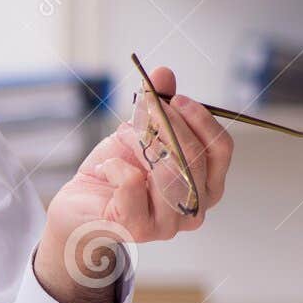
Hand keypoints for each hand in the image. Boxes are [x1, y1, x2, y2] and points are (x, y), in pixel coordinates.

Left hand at [33, 65, 234, 302]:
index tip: (175, 98)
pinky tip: (109, 165)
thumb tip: (163, 74)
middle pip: (196, 160)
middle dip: (170, 126)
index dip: (201, 120)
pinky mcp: (137, 229)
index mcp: (207, 183)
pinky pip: (134, 189)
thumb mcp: (138, 132)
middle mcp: (195, 207)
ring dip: (145, 146)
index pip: (220, 149)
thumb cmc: (117, 171)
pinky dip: (119, 168)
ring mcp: (169, 224)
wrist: (81, 206)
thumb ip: (156, 105)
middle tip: (146, 106)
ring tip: (126, 136)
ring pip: (172, 177)